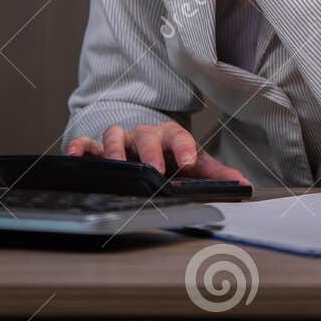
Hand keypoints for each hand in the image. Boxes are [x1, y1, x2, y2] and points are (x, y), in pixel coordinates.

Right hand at [65, 124, 250, 184]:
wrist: (144, 146)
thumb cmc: (170, 156)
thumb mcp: (194, 163)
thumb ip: (215, 175)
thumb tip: (244, 185)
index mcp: (169, 137)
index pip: (178, 136)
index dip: (184, 147)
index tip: (188, 162)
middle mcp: (143, 136)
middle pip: (146, 135)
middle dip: (149, 151)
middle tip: (153, 169)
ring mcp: (120, 141)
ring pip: (114, 135)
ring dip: (115, 149)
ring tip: (116, 164)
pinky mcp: (97, 148)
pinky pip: (86, 144)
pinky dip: (80, 148)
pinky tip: (76, 156)